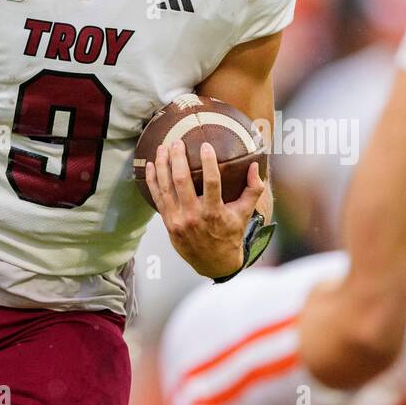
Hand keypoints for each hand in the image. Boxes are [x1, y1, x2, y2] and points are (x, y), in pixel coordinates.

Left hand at [145, 140, 265, 277]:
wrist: (213, 262)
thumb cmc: (229, 235)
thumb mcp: (245, 214)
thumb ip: (253, 189)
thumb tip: (254, 166)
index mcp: (214, 213)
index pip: (211, 183)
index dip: (208, 163)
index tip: (205, 146)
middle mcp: (193, 216)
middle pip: (182, 181)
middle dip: (177, 158)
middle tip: (177, 142)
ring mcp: (178, 220)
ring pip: (165, 187)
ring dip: (162, 165)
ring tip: (162, 148)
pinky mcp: (167, 222)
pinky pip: (157, 197)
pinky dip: (152, 180)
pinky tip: (151, 165)